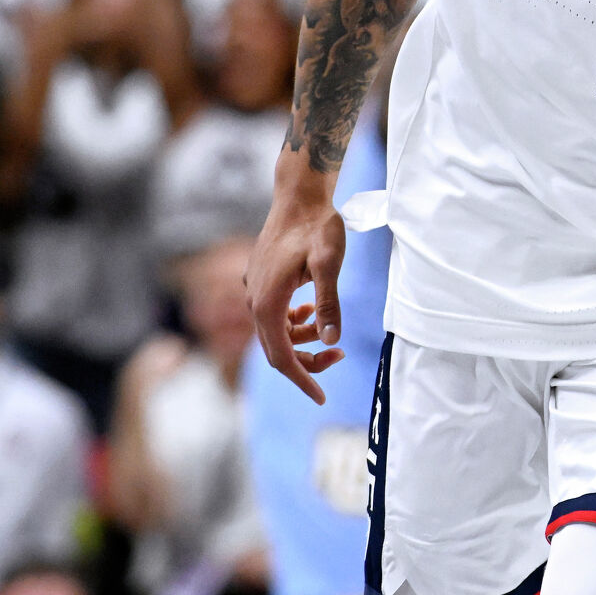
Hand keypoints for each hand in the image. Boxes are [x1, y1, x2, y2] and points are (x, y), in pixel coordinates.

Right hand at [245, 182, 347, 402]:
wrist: (299, 196)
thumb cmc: (317, 227)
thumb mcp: (329, 264)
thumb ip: (329, 303)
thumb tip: (330, 339)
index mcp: (268, 303)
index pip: (281, 357)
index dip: (302, 380)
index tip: (321, 398)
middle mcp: (255, 301)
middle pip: (277, 349)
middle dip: (306, 362)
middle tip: (341, 357)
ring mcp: (254, 291)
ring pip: (275, 332)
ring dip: (301, 339)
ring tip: (328, 330)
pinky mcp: (260, 281)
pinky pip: (273, 315)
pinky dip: (292, 322)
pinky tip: (309, 311)